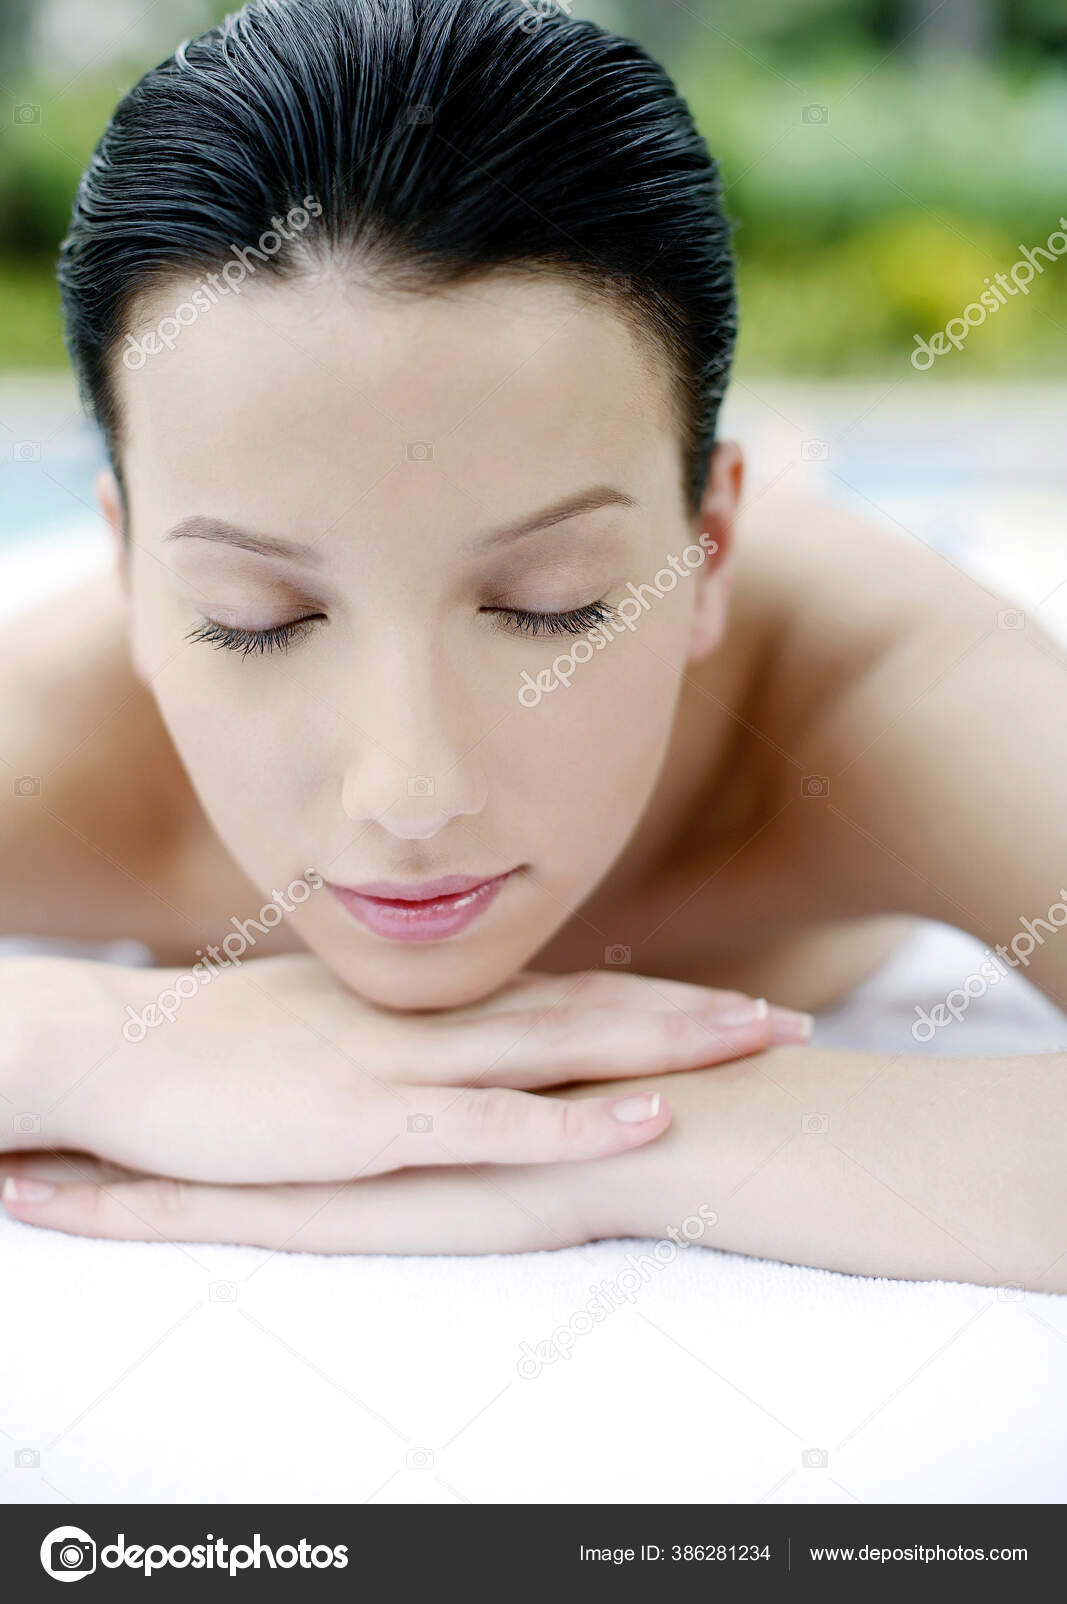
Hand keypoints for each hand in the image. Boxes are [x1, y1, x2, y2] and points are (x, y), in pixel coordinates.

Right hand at [5, 954, 810, 1188]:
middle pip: (593, 1009)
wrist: (126, 1052)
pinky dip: (574, 1122)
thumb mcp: (331, 1034)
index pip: (567, 994)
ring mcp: (411, 1064)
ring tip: (761, 1042)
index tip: (734, 1005)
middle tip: (795, 1022)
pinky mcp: (373, 1118)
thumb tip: (458, 1047)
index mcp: (430, 1006)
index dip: (656, 1000)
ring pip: (565, 1048)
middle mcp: (438, 1020)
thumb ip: (403, 1038)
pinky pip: (492, 1122)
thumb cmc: (224, 1049)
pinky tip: (645, 1121)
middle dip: (697, 1016)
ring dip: (668, 1044)